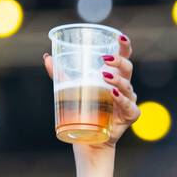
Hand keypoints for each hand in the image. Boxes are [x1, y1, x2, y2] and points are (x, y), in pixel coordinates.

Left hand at [42, 33, 139, 155]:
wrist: (88, 139)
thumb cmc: (83, 111)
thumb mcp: (70, 89)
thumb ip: (60, 73)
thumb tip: (47, 57)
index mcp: (114, 76)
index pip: (124, 57)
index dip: (124, 46)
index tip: (119, 37)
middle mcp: (124, 86)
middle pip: (127, 68)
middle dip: (119, 61)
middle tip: (105, 59)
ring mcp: (128, 101)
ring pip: (127, 86)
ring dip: (117, 79)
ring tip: (105, 75)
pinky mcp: (130, 116)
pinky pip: (129, 106)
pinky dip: (121, 99)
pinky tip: (112, 94)